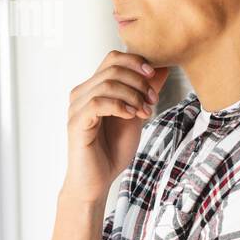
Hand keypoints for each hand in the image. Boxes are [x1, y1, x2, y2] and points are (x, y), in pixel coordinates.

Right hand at [61, 50, 169, 202]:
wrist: (97, 181)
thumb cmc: (112, 150)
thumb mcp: (135, 115)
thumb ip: (144, 93)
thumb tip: (162, 68)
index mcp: (93, 88)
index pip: (113, 58)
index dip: (135, 62)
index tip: (153, 76)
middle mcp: (81, 93)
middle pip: (112, 68)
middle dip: (139, 81)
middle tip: (152, 100)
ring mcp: (76, 107)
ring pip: (107, 84)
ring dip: (133, 96)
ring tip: (144, 112)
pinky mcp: (76, 123)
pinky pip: (98, 103)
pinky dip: (119, 106)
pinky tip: (131, 116)